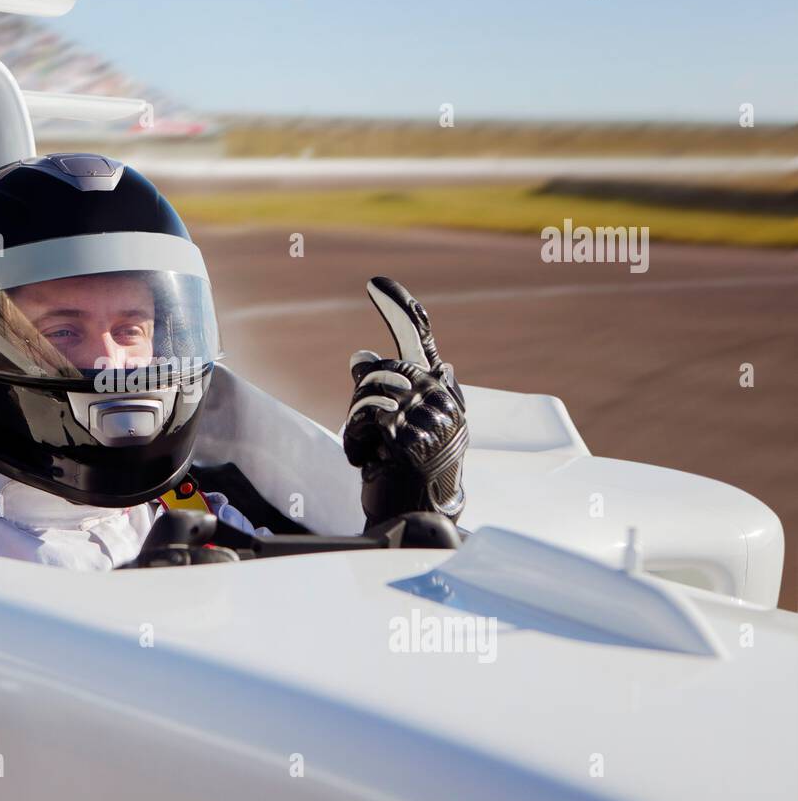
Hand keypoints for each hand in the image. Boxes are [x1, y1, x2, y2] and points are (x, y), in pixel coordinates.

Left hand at [344, 277, 467, 525]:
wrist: (417, 517)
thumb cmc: (403, 471)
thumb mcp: (396, 425)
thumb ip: (385, 391)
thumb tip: (359, 355)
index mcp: (443, 391)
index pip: (421, 340)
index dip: (398, 309)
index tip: (376, 283)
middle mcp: (445, 400)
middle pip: (380, 370)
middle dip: (360, 399)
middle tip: (369, 434)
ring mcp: (434, 419)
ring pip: (371, 394)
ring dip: (357, 425)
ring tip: (373, 451)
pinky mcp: (416, 440)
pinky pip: (367, 421)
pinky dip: (356, 442)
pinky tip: (368, 461)